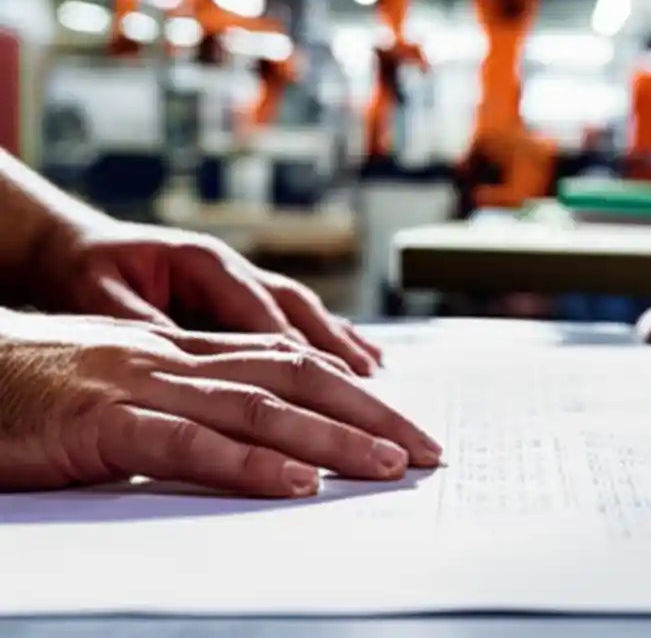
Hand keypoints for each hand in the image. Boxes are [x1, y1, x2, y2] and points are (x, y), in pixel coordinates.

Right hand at [0, 311, 440, 496]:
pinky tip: (296, 485)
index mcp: (187, 351)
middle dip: (370, 415)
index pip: (294, 365)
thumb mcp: (129, 387)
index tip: (406, 426)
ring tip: (388, 467)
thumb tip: (259, 437)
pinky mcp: (104, 421)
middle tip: (426, 450)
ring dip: (333, 440)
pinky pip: (190, 443)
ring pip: (260, 409)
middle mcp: (178, 359)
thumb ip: (191, 403)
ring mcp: (143, 385)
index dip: (357, 394)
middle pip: (298, 380)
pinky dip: (250, 465)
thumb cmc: (36, 388)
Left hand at [28, 219, 382, 375]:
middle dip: (341, 356)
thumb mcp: (99, 295)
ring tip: (379, 380)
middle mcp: (234, 268)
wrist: (76, 244)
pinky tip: (361, 366)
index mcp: (203, 261)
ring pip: (308, 315)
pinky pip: (299, 322)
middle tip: (375, 394)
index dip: (297, 353)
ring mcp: (244, 281)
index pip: (261, 312)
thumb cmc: (86, 268)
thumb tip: (177, 351)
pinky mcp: (244, 299)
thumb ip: (141, 323)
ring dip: (345, 349)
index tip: (329, 388)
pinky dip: (333, 344)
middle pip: (301, 313)